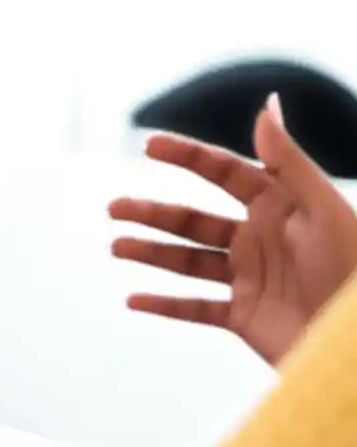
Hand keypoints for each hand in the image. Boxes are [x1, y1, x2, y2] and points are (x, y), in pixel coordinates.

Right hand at [110, 94, 356, 364]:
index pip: (225, 173)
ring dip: (150, 253)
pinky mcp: (245, 318)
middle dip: (152, 213)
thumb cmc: (353, 269)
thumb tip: (265, 105)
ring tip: (117, 246)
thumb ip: (287, 160)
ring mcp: (250, 280)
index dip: (188, 156)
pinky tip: (133, 299)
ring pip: (187, 262)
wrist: (356, 341)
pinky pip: (196, 309)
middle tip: (113, 208)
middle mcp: (260, 240)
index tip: (149, 145)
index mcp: (280, 207)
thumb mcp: (322, 209)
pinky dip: (164, 306)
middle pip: (194, 221)